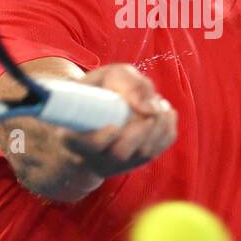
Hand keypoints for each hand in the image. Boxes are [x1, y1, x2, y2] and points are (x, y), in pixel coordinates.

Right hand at [60, 63, 177, 177]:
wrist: (100, 106)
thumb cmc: (100, 89)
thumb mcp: (107, 76)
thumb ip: (126, 83)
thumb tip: (150, 108)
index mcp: (73, 136)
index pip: (88, 146)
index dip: (103, 139)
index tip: (114, 126)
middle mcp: (93, 156)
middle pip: (120, 154)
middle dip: (140, 131)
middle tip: (150, 110)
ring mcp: (115, 163)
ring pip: (142, 155)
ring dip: (158, 127)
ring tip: (159, 105)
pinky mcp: (135, 162)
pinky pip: (157, 151)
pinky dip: (166, 130)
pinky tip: (165, 113)